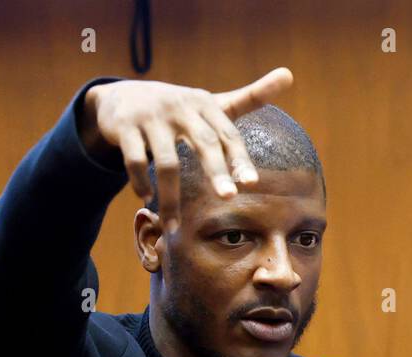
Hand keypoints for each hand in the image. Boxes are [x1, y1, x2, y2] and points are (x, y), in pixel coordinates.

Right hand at [78, 67, 293, 232]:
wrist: (121, 97)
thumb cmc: (178, 108)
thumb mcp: (211, 102)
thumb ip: (250, 97)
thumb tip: (289, 75)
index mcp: (204, 104)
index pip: (227, 134)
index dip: (239, 158)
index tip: (251, 183)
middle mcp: (180, 107)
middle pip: (203, 143)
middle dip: (216, 171)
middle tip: (229, 198)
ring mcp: (151, 116)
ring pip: (166, 161)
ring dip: (170, 197)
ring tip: (174, 225)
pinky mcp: (124, 126)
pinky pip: (135, 159)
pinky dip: (140, 181)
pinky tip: (146, 197)